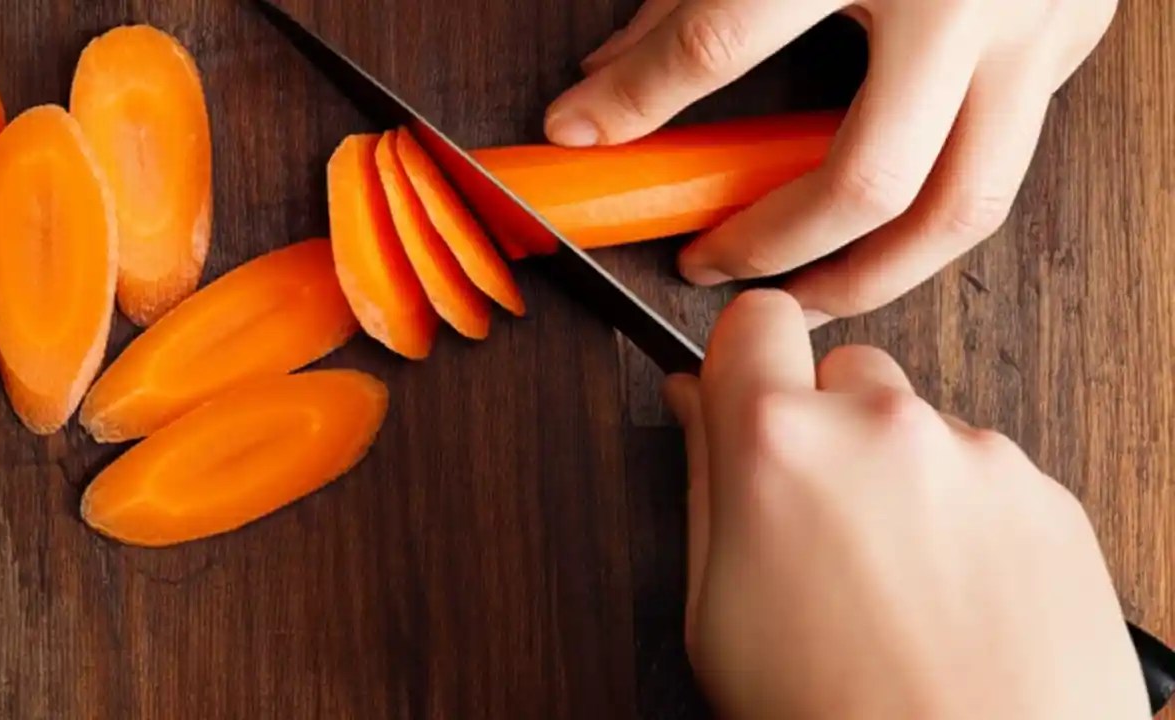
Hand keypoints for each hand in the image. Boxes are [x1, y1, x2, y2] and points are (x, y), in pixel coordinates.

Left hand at [546, 0, 1116, 326]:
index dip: (639, 99)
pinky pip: (1004, 154)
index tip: (583, 133)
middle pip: (868, 180)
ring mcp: (1035, 23)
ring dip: (874, 275)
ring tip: (806, 291)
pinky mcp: (1073, 37)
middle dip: (776, 249)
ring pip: (962, 207)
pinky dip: (937, 202)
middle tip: (710, 268)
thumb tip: (609, 74)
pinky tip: (887, 214)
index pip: (721, 39)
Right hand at [661, 289, 1147, 718]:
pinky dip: (966, 516)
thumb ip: (702, 480)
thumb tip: (696, 402)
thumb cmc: (836, 719)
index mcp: (780, 445)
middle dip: (825, 427)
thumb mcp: (713, 613)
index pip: (754, 321)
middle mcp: (883, 425)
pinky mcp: (1046, 495)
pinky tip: (953, 595)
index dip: (744, 357)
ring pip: (916, 426)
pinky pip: (987, 473)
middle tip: (821, 522)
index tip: (747, 390)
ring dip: (899, 475)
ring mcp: (976, 456)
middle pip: (841, 373)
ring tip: (896, 580)